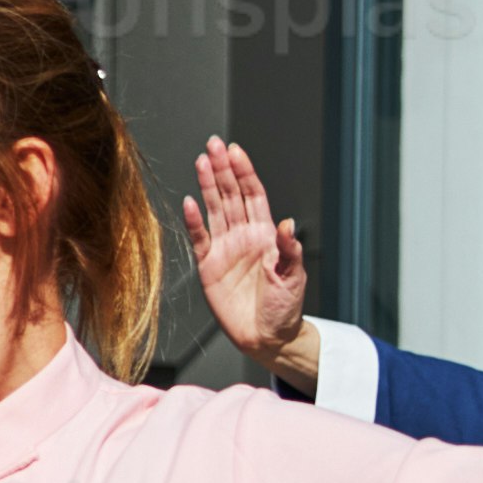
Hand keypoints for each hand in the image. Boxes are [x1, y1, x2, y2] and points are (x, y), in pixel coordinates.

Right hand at [185, 133, 307, 362]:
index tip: (236, 151)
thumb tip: (288, 225)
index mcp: (265, 234)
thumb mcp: (293, 277)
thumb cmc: (284, 308)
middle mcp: (243, 236)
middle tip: (213, 145)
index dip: (245, 172)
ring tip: (201, 162)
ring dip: (208, 186)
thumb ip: (289, 250)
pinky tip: (189, 202)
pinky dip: (193, 221)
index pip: (254, 195)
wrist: (266, 337)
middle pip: (231, 195)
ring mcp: (225, 249)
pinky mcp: (209, 266)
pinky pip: (199, 238)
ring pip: (215, 209)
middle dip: (223, 169)